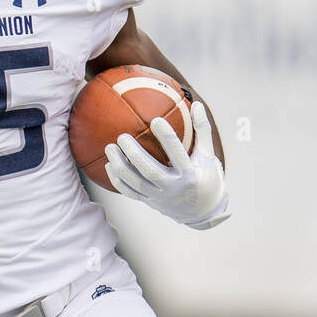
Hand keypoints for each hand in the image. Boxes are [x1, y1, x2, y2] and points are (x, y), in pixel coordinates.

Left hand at [102, 102, 230, 229]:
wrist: (203, 211)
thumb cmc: (206, 176)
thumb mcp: (208, 155)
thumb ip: (203, 130)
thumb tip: (198, 104)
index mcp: (190, 174)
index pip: (177, 154)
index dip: (166, 137)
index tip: (155, 120)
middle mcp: (174, 188)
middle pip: (150, 171)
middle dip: (134, 154)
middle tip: (122, 136)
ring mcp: (160, 197)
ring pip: (136, 183)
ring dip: (120, 166)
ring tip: (109, 148)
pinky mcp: (150, 202)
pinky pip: (130, 192)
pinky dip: (118, 180)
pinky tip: (108, 166)